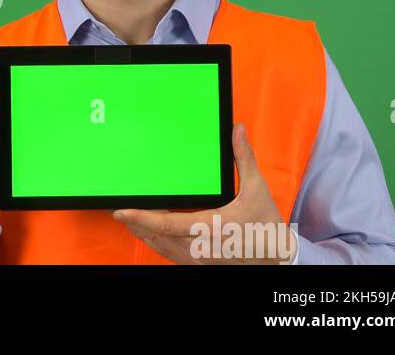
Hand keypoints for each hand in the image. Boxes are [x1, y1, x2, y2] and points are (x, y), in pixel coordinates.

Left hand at [111, 123, 296, 263]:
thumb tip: (237, 131)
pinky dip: (154, 242)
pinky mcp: (198, 264)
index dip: (142, 217)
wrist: (278, 261)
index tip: (122, 210)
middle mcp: (200, 247)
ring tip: (126, 217)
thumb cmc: (267, 228)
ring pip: (159, 246)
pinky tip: (147, 232)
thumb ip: (243, 159)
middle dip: (134, 221)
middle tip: (116, 207)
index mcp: (210, 227)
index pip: (167, 223)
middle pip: (156, 235)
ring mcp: (197, 259)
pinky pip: (168, 254)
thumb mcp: (257, 190)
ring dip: (142, 232)